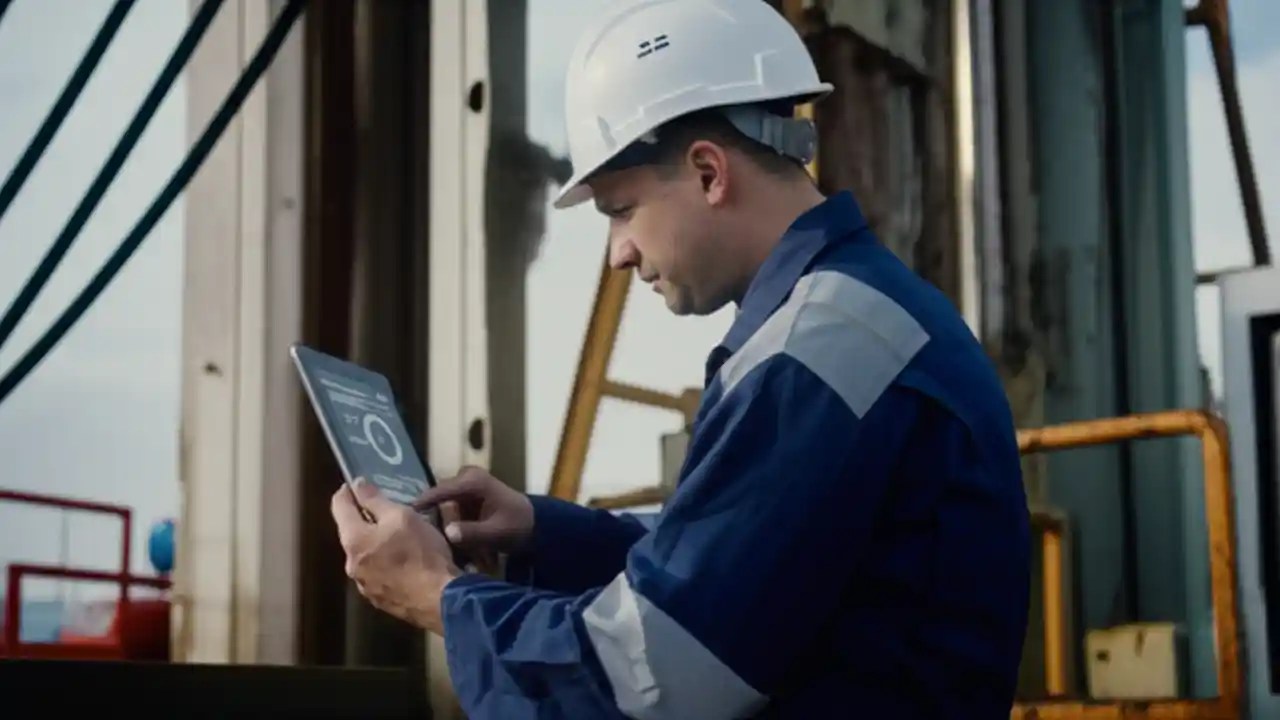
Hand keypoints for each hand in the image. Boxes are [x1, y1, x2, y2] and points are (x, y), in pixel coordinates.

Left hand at [331, 478, 462, 634]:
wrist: (440, 600)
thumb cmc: (420, 553)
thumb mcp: (402, 516)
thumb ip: (376, 500)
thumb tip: (357, 485)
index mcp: (353, 540)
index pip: (339, 507)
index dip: (347, 491)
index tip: (356, 484)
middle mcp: (351, 564)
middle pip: (352, 533)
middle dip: (364, 520)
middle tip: (385, 510)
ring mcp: (364, 586)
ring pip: (365, 555)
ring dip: (375, 543)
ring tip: (398, 538)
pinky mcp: (379, 600)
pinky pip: (377, 573)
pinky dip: (385, 563)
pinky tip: (404, 562)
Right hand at [415, 466, 534, 554]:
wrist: (535, 524)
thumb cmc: (518, 526)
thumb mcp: (496, 533)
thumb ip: (472, 532)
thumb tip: (448, 531)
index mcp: (472, 482)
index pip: (439, 491)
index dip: (422, 504)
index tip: (404, 516)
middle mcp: (466, 478)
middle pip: (439, 501)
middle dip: (436, 522)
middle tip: (428, 542)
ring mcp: (466, 487)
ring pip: (444, 507)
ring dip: (446, 526)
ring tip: (445, 546)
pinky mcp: (467, 497)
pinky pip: (452, 510)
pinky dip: (453, 526)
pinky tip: (454, 543)